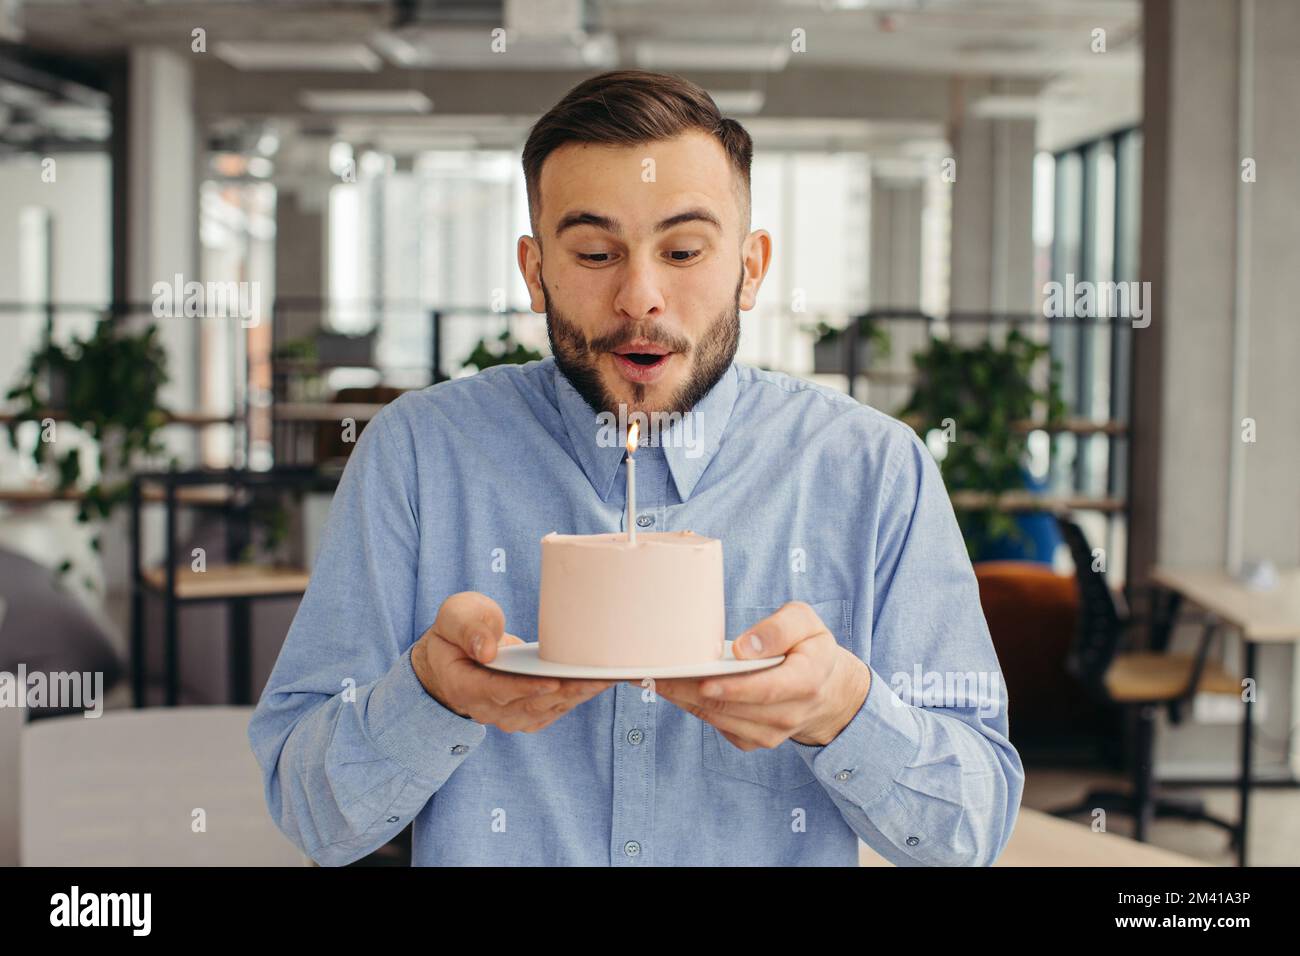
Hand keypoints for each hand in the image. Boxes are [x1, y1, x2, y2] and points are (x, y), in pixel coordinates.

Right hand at [414, 591, 614, 732]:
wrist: (458, 656)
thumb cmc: (459, 631)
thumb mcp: (454, 617)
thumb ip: (468, 628)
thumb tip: (487, 650)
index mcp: (464, 685)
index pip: (496, 691)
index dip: (525, 688)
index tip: (553, 681)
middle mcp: (487, 709)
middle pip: (530, 704)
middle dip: (566, 691)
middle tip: (597, 678)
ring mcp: (508, 715)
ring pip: (547, 709)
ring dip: (578, 695)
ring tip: (608, 678)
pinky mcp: (527, 712)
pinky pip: (555, 708)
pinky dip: (577, 697)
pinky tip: (601, 682)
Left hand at [644, 601, 870, 748]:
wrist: (826, 690)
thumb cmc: (809, 647)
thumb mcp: (807, 623)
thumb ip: (781, 628)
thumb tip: (746, 648)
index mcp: (807, 681)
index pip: (767, 689)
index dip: (734, 688)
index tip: (703, 680)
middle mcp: (789, 713)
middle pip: (732, 706)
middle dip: (688, 690)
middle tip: (652, 671)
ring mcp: (770, 733)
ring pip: (717, 717)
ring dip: (681, 698)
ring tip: (650, 677)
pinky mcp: (752, 740)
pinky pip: (716, 725)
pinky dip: (690, 706)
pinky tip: (669, 688)